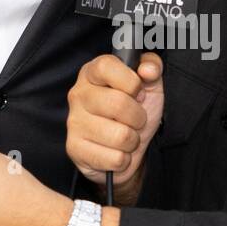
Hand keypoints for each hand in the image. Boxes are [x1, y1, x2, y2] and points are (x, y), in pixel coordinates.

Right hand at [67, 53, 162, 197]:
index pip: (106, 67)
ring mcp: (74, 122)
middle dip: (138, 116)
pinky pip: (114, 158)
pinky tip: (116, 151)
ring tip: (126, 136)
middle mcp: (78, 94)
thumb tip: (148, 69)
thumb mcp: (149, 86)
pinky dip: (124, 159)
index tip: (138, 92)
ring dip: (132, 140)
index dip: (130, 81)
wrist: (128, 151)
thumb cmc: (134, 113)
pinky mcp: (75, 149)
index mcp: (92, 73)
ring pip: (119, 135)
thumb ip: (152, 67)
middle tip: (136, 119)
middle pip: (117, 103)